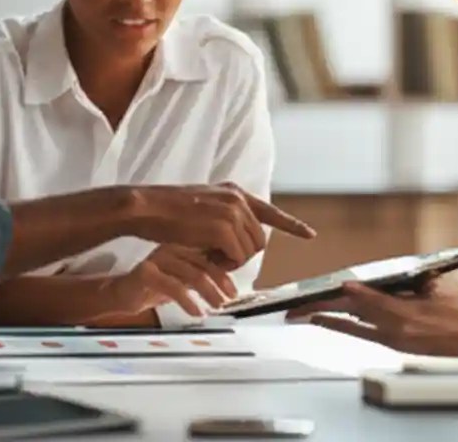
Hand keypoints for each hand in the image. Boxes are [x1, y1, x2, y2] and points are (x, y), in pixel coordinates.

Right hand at [108, 246, 238, 317]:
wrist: (118, 294)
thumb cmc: (150, 288)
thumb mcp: (179, 281)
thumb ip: (198, 278)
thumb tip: (226, 285)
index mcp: (180, 248)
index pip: (209, 257)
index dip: (224, 274)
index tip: (233, 291)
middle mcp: (170, 249)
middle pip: (203, 264)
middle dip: (220, 283)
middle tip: (229, 300)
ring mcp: (157, 259)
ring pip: (192, 274)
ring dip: (208, 293)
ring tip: (217, 307)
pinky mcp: (146, 273)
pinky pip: (173, 286)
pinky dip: (188, 301)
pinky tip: (196, 313)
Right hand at [122, 182, 315, 267]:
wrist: (147, 207)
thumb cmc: (167, 212)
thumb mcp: (202, 207)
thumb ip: (225, 217)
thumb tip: (241, 239)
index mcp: (233, 192)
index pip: (269, 211)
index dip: (291, 225)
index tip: (310, 235)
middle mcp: (238, 199)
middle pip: (259, 240)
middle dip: (242, 256)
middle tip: (218, 259)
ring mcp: (232, 212)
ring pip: (250, 251)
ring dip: (233, 261)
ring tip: (208, 256)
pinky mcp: (223, 228)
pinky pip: (236, 257)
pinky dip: (225, 264)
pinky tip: (208, 257)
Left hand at [286, 276, 457, 356]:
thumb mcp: (438, 285)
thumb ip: (412, 280)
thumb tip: (391, 275)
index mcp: (408, 313)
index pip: (375, 300)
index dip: (356, 292)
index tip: (340, 284)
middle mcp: (397, 329)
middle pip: (356, 315)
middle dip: (328, 309)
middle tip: (301, 308)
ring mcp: (395, 339)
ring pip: (356, 326)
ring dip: (331, 320)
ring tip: (307, 316)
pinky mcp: (397, 345)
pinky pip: (366, 335)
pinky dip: (348, 327)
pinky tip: (332, 323)